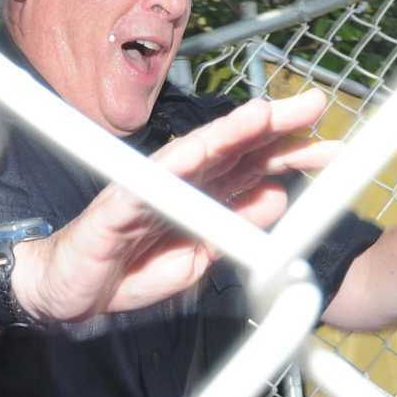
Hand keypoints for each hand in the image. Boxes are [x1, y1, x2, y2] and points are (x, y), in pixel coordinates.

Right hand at [14, 89, 338, 324]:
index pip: (251, 166)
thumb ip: (235, 226)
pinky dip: (185, 158)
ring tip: (267, 114)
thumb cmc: (127, 270)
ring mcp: (150, 188)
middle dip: (275, 126)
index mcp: (201, 195)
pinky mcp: (121, 204)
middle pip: (234, 147)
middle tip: (314, 105)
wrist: (66, 291)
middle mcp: (180, 182)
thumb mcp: (198, 256)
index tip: (329, 144)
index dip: (290, 152)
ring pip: (200, 151)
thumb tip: (278, 197)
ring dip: (235, 131)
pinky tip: (207, 144)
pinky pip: (156, 178)